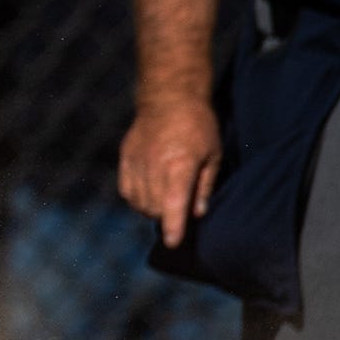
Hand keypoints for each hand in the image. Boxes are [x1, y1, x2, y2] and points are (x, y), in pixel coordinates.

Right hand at [120, 95, 221, 247]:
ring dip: (152, 210)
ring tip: (165, 204)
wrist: (169, 97)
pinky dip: (136, 199)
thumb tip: (197, 214)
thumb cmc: (198, 126)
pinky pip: (126, 190)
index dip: (173, 227)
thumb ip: (204, 187)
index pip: (174, 204)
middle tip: (179, 214)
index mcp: (180, 165)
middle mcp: (155, 165)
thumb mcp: (213, 155)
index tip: (173, 243)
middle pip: (155, 207)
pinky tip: (148, 196)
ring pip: (139, 201)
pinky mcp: (126, 157)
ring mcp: (137, 161)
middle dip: (167, 218)